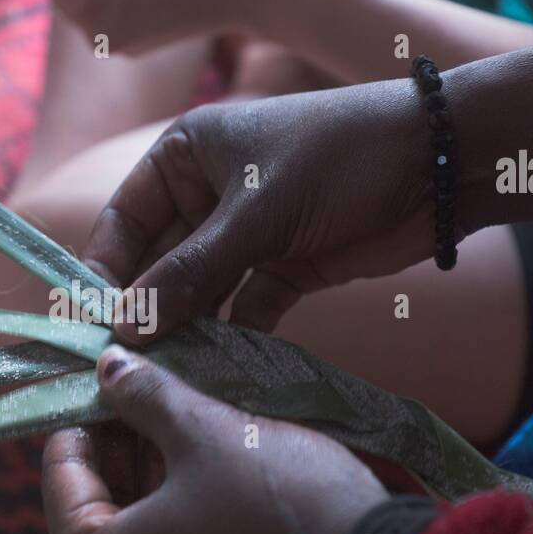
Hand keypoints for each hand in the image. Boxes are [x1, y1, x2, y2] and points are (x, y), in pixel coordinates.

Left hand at [41, 346, 387, 533]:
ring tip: (185, 424)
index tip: (106, 378)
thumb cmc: (278, 503)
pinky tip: (214, 474)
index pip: (60, 480)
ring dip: (154, 481)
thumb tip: (108, 366)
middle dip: (121, 449)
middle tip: (148, 394)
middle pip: (99, 513)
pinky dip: (185, 521)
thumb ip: (145, 396)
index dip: (83, 418)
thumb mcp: (205, 433)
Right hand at [84, 82, 436, 341]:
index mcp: (185, 157)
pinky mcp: (284, 266)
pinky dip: (233, 336)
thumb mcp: (254, 215)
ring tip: (167, 376)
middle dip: (146, 311)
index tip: (91, 328)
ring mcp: (246, 234)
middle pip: (158, 263)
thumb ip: (188, 274)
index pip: (123, 222)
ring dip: (187, 330)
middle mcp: (207, 194)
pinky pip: (243, 308)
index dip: (105, 274)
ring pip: (199, 292)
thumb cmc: (337, 160)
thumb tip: (125, 330)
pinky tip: (218, 370)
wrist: (441, 163)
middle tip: (125, 366)